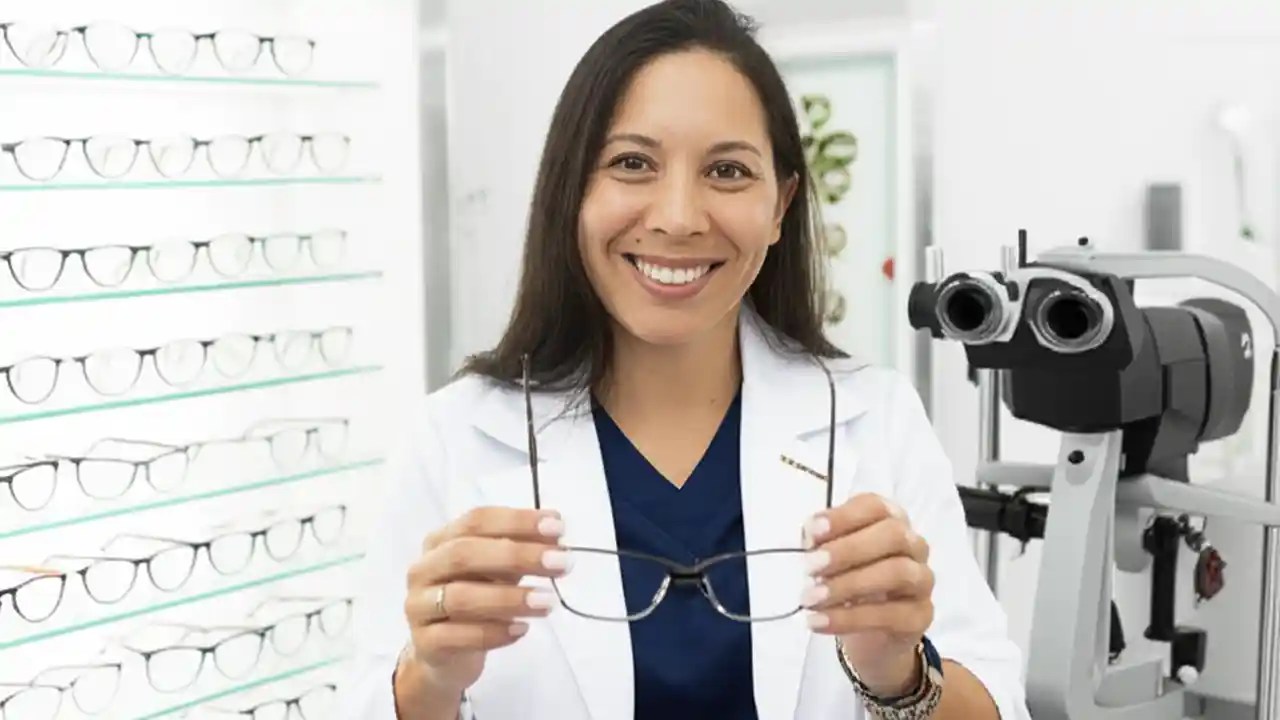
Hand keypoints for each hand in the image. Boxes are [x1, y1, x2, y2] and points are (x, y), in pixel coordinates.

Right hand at [403, 507, 569, 695]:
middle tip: (560, 563)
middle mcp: (424, 569)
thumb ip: (519, 552)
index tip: (558, 527)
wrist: (445, 654)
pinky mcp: (424, 643)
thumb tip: (555, 536)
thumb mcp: (497, 571)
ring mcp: (418, 606)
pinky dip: (492, 632)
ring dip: (509, 598)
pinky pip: (456, 636)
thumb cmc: (475, 601)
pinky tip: (521, 630)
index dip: (517, 521)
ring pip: (460, 597)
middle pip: (464, 553)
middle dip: (516, 555)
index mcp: (441, 541)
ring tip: (548, 602)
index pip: (476, 521)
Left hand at [800, 493, 933, 697]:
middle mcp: (913, 544)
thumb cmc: (849, 579)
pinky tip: (820, 621)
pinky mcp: (921, 615)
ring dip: (848, 584)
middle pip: (892, 535)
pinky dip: (849, 618)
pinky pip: (890, 614)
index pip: (874, 507)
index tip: (812, 533)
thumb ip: (821, 543)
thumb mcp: (830, 557)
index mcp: (890, 519)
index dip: (844, 517)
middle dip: (848, 550)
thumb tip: (810, 539)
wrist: (870, 633)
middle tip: (810, 567)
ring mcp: (922, 580)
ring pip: (896, 572)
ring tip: (811, 598)